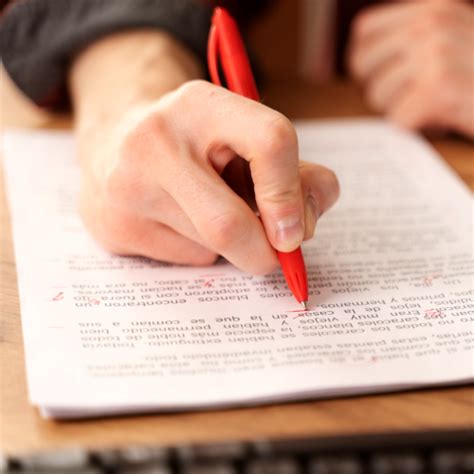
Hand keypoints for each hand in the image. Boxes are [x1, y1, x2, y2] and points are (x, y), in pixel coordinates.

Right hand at [70, 32, 338, 274]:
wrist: (116, 141)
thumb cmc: (197, 143)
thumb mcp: (245, 138)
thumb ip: (295, 174)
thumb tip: (307, 223)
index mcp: (200, 104)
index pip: (271, 142)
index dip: (293, 193)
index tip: (298, 229)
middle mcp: (154, 142)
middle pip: (229, 224)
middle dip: (264, 253)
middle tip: (275, 252)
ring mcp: (126, 188)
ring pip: (209, 248)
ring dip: (230, 245)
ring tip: (207, 210)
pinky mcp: (113, 226)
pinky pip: (183, 258)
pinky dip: (201, 250)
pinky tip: (177, 221)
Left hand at [348, 1, 473, 137]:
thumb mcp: (453, 39)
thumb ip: (411, 40)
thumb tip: (359, 60)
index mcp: (431, 9)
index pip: (364, 32)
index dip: (366, 62)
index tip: (386, 76)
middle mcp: (430, 23)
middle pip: (364, 66)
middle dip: (383, 88)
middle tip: (416, 93)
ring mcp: (435, 52)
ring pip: (379, 96)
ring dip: (404, 108)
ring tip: (438, 102)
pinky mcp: (440, 86)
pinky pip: (399, 119)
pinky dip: (418, 126)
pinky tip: (445, 116)